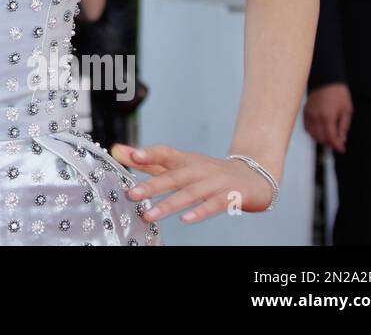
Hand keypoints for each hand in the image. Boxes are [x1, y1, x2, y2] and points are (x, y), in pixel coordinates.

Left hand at [111, 142, 276, 222]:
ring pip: (190, 193)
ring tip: (149, 215)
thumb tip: (117, 150)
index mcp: (186, 160)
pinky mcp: (230, 197)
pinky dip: (200, 212)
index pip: (166, 153)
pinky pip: (213, 206)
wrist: (253, 176)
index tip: (131, 155)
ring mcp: (215, 183)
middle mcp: (199, 169)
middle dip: (152, 185)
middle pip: (174, 176)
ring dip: (169, 204)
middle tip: (131, 194)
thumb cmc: (208, 172)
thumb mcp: (179, 163)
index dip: (149, 153)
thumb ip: (149, 160)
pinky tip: (186, 220)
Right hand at [303, 82, 351, 153]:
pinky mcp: (305, 112)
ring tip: (330, 137)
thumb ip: (344, 126)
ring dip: (322, 139)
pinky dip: (314, 132)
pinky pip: (307, 128)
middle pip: (321, 138)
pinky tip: (321, 130)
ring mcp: (309, 115)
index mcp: (327, 117)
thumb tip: (342, 139)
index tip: (342, 150)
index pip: (331, 138)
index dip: (337, 146)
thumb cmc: (338, 94)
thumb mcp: (347, 110)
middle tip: (338, 143)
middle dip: (330, 143)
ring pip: (313, 134)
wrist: (326, 81)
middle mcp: (316, 117)